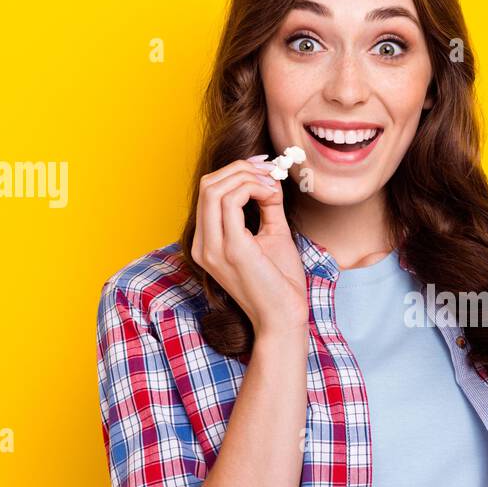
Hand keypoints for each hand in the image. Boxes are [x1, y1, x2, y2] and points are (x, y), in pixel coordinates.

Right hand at [190, 155, 307, 337]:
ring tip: (272, 184)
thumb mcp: (272, 234)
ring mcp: (212, 247)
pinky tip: (271, 195)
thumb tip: (269, 179)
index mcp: (207, 243)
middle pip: (208, 184)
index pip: (209, 192)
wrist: (284, 317)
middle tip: (270, 170)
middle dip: (241, 168)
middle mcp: (203, 245)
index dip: (236, 172)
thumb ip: (267, 205)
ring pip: (215, 187)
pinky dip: (253, 188)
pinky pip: (231, 200)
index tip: (266, 169)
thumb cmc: (280, 282)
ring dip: (247, 176)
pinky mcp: (231, 248)